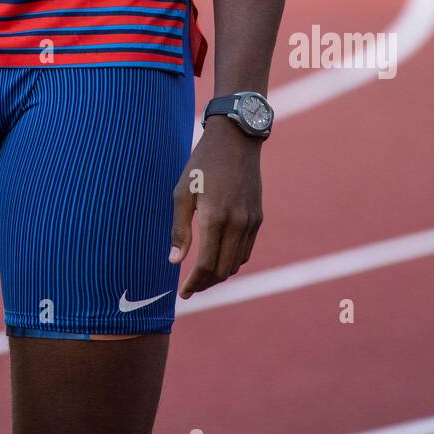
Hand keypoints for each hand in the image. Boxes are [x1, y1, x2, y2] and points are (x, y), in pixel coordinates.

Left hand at [170, 116, 262, 296]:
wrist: (236, 140)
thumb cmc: (202, 163)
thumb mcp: (182, 192)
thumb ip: (179, 229)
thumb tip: (175, 261)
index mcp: (215, 217)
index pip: (206, 264)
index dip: (194, 283)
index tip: (183, 293)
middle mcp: (237, 223)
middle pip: (223, 270)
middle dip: (206, 283)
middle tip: (191, 287)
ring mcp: (250, 221)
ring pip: (237, 263)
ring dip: (220, 274)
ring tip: (202, 276)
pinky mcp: (258, 217)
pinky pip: (246, 250)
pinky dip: (233, 260)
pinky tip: (219, 257)